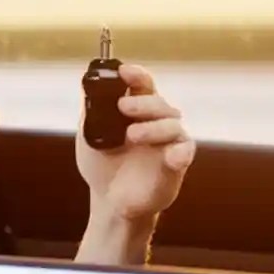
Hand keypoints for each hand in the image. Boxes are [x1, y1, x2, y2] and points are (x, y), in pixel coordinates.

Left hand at [75, 63, 194, 222]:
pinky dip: (180, 151)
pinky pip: (185, 152)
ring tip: (131, 135)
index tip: (124, 72)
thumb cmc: (102, 166)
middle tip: (123, 106)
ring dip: (153, 126)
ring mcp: (168, 142)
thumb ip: (91, 111)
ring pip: (172, 124)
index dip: (136, 75)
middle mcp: (155, 122)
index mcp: (136, 111)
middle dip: (142, 102)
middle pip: (159, 102)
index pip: (143, 85)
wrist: (109, 201)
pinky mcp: (176, 164)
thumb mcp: (88, 135)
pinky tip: (171, 155)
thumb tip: (87, 83)